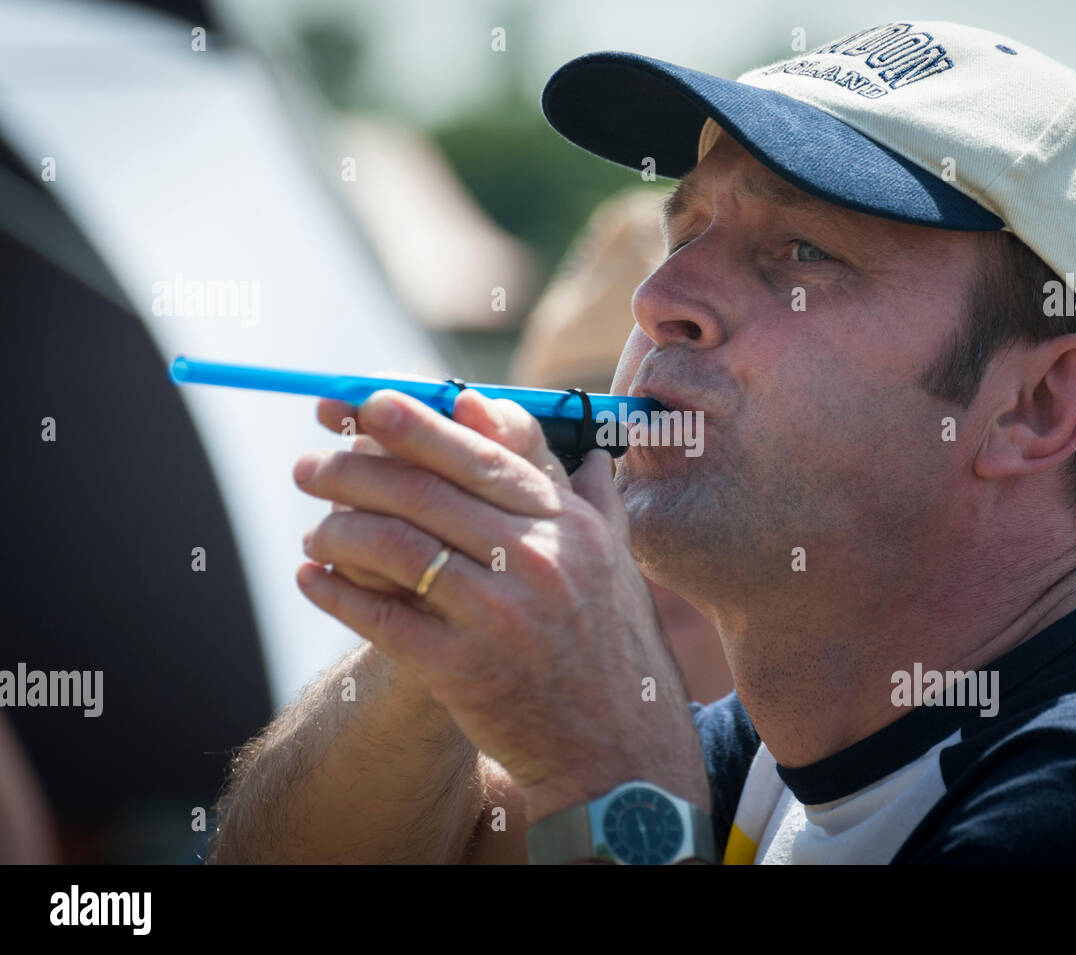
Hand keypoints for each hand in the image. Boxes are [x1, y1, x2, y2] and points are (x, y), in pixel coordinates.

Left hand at [293, 389, 709, 822]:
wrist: (617, 750)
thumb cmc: (612, 650)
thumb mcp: (614, 564)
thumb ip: (592, 501)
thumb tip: (584, 448)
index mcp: (569, 524)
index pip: (480, 453)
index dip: (416, 425)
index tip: (367, 404)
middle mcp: (538, 558)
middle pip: (424, 491)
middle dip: (353, 470)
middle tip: (312, 467)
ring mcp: (500, 613)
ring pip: (394, 545)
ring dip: (337, 528)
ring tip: (314, 527)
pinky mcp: (463, 669)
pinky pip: (379, 616)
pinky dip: (334, 589)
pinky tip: (309, 576)